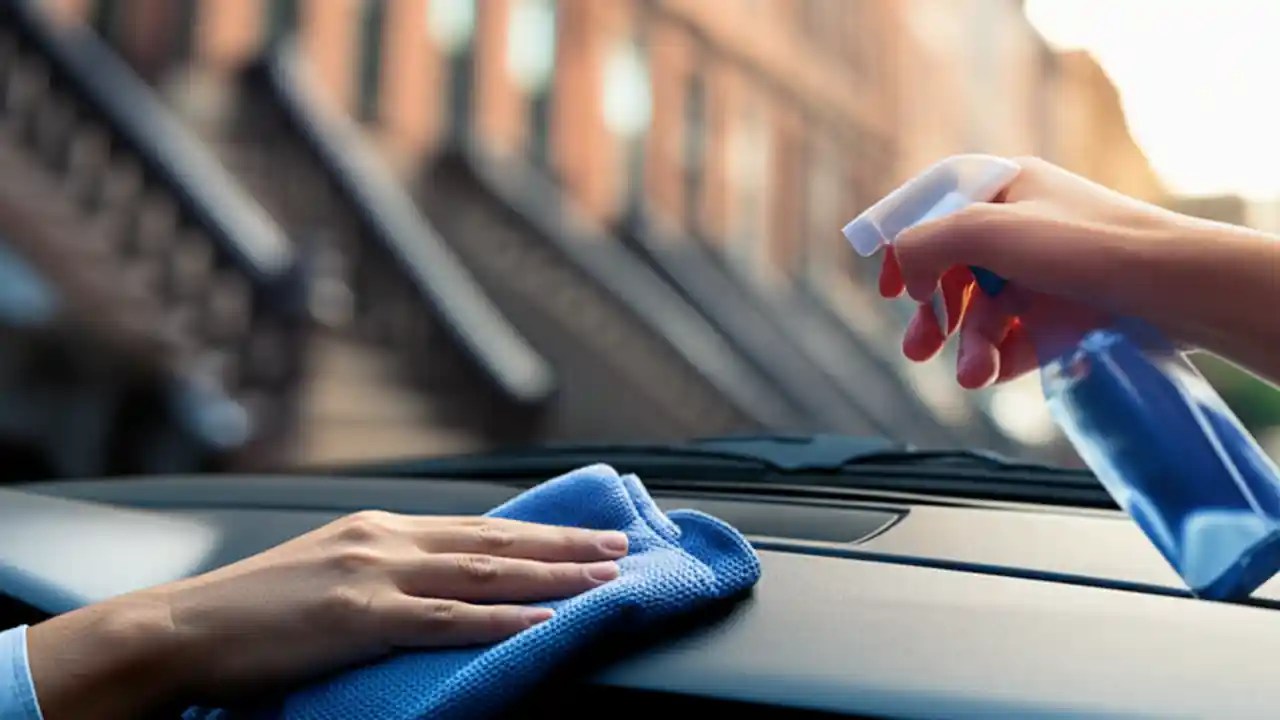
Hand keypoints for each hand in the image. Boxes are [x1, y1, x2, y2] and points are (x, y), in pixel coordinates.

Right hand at [26, 511, 628, 718]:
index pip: (479, 528)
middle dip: (565, 546)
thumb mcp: (330, 569)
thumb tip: (444, 579)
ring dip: (552, 575)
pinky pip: (444, 620)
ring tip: (604, 576)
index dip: (540, 533)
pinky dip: (498, 619)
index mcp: (380, 529)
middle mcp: (386, 540)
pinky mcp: (359, 616)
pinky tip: (540, 620)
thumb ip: (388, 568)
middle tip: (622, 546)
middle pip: (496, 541)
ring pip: (484, 572)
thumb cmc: (255, 608)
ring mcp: (374, 575)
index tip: (587, 535)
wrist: (184, 626)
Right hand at [877, 156, 1271, 386]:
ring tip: (971, 375)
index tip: (886, 287)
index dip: (903, 244)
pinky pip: (1016, 338)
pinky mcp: (1067, 312)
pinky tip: (995, 374)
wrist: (1173, 288)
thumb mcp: (985, 230)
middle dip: (932, 313)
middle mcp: (1024, 226)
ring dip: (969, 346)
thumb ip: (923, 244)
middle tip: (916, 349)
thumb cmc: (1085, 246)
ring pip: (984, 313)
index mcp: (1005, 187)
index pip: (935, 207)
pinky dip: (1000, 357)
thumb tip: (900, 271)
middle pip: (954, 270)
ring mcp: (1046, 271)